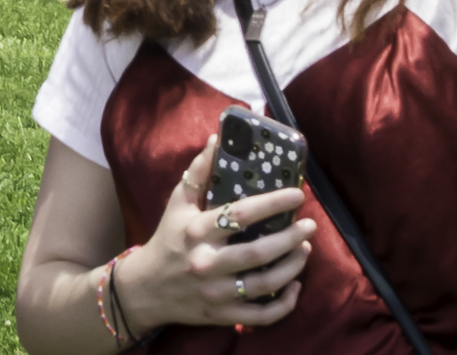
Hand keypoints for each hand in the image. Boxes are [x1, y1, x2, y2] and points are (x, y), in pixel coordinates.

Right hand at [114, 137, 314, 334]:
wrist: (145, 289)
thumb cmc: (167, 239)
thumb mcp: (177, 203)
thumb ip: (198, 172)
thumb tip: (218, 140)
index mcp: (197, 231)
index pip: (240, 214)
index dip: (272, 203)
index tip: (297, 195)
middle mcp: (207, 263)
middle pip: (258, 252)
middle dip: (290, 237)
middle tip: (310, 225)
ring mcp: (216, 293)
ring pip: (264, 284)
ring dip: (292, 266)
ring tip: (305, 249)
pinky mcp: (222, 315)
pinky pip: (260, 316)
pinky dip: (284, 304)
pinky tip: (295, 286)